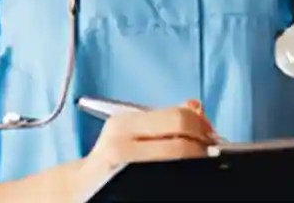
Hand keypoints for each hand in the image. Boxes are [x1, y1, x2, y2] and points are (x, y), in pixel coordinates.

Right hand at [80, 100, 216, 183]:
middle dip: (204, 148)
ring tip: (200, 163)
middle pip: (182, 145)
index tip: (209, 133)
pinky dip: (187, 177)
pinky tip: (186, 176)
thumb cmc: (112, 158)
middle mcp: (121, 146)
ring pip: (181, 164)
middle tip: (209, 152)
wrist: (83, 186)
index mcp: (123, 124)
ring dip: (198, 162)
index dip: (201, 125)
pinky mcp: (132, 187)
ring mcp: (125, 170)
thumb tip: (197, 106)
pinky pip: (173, 181)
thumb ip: (163, 117)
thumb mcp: (130, 130)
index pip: (177, 118)